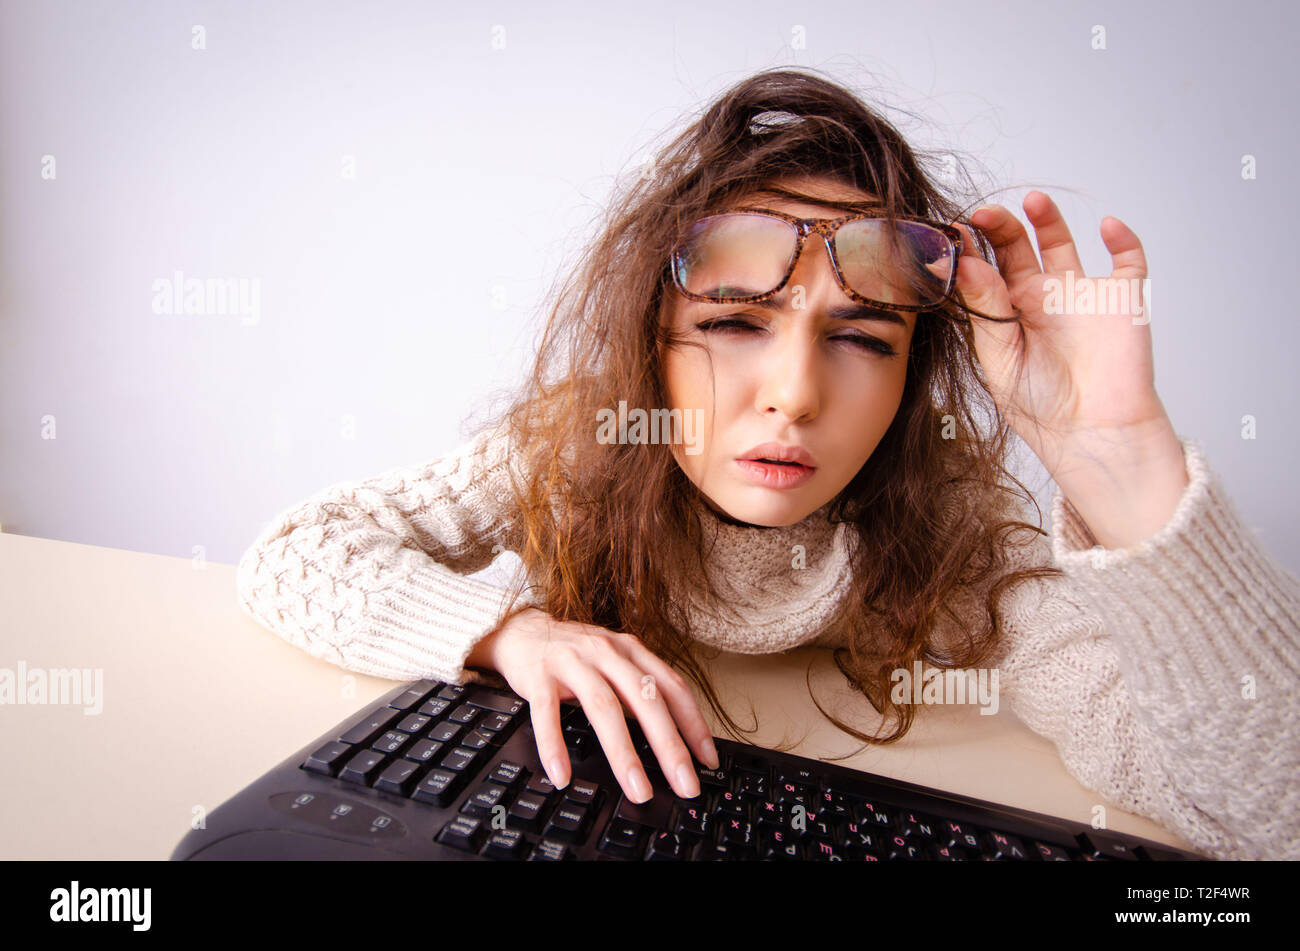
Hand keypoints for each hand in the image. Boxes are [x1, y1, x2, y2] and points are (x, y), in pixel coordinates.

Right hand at [471, 607, 718, 802]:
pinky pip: (548, 714)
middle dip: (669, 746)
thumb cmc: (575, 654)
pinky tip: (562, 775)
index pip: (673, 688)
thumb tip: (672, 737)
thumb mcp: (615, 662)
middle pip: (645, 700)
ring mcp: (573, 663)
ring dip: (623, 754)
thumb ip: (640, 690)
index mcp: (631, 651)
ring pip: (604, 709)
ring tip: (637, 790)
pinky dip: (554, 746)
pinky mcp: (540, 676)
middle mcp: (607, 653)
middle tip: (685, 785)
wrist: (521, 630)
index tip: (708, 760)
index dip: (694, 724)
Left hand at [953, 190, 1173, 482]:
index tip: (950, 234)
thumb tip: (965, 264)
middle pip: (1016, 249)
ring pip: (1062, 244)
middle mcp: (1040, 299)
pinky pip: (1127, 260)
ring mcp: (1080, 295)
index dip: (969, 250)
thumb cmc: (1042, 407)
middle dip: (1000, 227)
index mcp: (1006, 314)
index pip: (984, 270)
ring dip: (1048, 219)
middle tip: (982, 214)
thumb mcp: (1002, 359)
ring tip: (1032, 201)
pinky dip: (1122, 238)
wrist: (1093, 434)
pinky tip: (1107, 227)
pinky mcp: (1121, 299)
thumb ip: (986, 310)